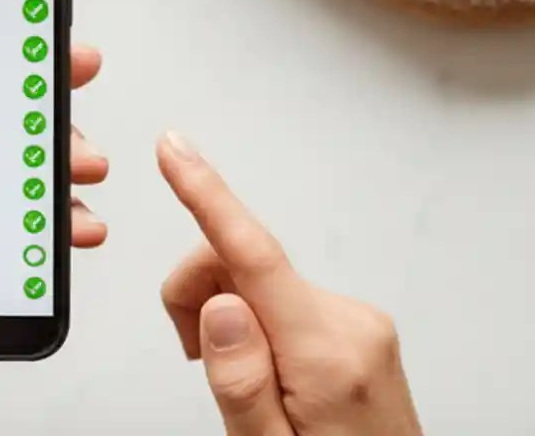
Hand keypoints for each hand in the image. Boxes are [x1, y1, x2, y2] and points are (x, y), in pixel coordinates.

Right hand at [156, 133, 421, 434]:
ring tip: (233, 376)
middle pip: (243, 267)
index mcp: (328, 357)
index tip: (175, 152)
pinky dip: (253, 323)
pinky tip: (262, 369)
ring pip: (257, 282)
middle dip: (198, 297)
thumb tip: (219, 306)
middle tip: (191, 358)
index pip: (255, 257)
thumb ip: (241, 382)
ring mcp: (359, 323)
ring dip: (224, 314)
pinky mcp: (355, 326)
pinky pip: (281, 299)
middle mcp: (352, 325)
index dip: (207, 195)